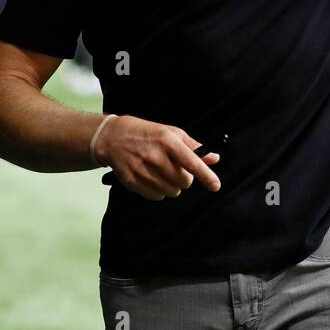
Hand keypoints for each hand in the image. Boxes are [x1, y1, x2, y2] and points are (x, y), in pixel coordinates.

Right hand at [95, 115, 220, 199]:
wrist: (113, 137)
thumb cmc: (147, 134)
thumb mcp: (171, 133)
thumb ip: (193, 147)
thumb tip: (214, 158)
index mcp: (167, 141)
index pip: (192, 162)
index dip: (206, 175)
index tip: (216, 185)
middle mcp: (155, 156)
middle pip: (184, 182)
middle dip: (185, 178)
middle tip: (176, 169)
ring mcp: (142, 170)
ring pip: (171, 191)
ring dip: (172, 185)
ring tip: (162, 172)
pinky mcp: (132, 181)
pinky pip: (156, 196)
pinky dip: (158, 191)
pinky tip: (151, 177)